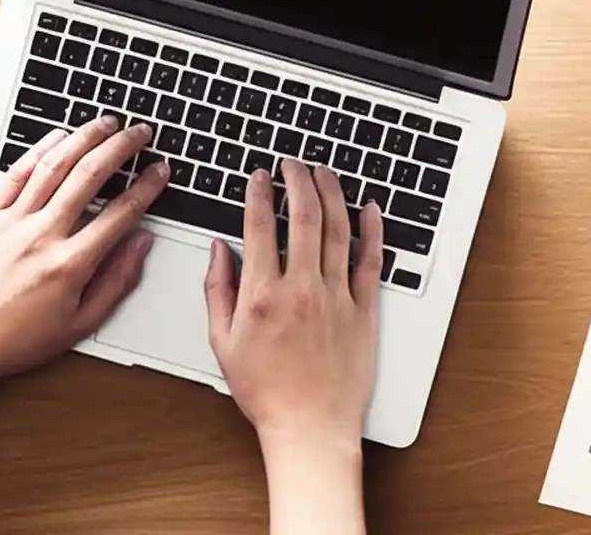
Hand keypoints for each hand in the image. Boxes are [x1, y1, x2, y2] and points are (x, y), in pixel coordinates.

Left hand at [0, 116, 169, 389]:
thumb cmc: (15, 340)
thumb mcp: (80, 324)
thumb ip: (117, 281)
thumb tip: (141, 244)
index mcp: (70, 264)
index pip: (121, 212)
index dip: (147, 186)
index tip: (160, 170)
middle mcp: (42, 235)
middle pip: (90, 175)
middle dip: (121, 147)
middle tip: (140, 133)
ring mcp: (12, 222)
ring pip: (55, 165)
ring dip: (85, 137)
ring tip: (106, 123)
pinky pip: (17, 174)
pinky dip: (40, 149)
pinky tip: (59, 137)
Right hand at [203, 160, 383, 447]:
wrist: (310, 427)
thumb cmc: (266, 391)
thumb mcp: (223, 343)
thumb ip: (218, 291)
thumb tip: (219, 250)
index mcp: (262, 295)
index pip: (260, 226)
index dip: (259, 193)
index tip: (260, 176)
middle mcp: (302, 289)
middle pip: (304, 216)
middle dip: (297, 179)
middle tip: (293, 163)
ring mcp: (337, 297)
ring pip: (338, 229)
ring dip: (331, 193)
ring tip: (323, 172)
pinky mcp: (364, 311)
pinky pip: (371, 261)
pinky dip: (372, 230)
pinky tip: (369, 208)